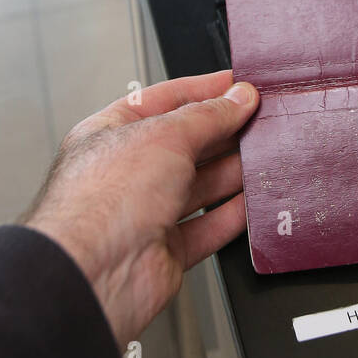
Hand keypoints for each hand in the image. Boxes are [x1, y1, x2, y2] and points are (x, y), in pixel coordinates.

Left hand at [21, 70, 258, 350]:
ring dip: (233, 172)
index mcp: (111, 134)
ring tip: (264, 155)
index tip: (238, 85)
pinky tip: (251, 202)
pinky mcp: (165, 251)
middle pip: (186, 144)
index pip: (163, 101)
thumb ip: (207, 116)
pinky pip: (206, 228)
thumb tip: (237, 99)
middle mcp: (126, 173)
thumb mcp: (164, 136)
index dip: (203, 90)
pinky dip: (231, 216)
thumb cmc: (100, 202)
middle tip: (260, 119)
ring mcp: (145, 213)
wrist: (93, 272)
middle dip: (224, 131)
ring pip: (200, 186)